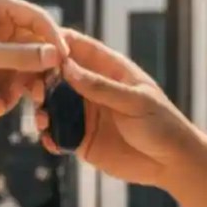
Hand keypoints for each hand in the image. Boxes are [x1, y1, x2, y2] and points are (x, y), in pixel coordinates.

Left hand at [0, 0, 65, 119]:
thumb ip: (20, 56)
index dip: (53, 40)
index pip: (37, 18)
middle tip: (37, 97)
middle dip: (30, 76)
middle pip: (32, 50)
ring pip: (19, 73)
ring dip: (7, 95)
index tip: (64, 64)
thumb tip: (57, 55)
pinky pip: (4, 85)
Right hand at [35, 30, 197, 186]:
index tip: (38, 46)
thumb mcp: (135, 102)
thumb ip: (102, 87)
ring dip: (42, 108)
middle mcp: (94, 88)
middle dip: (42, 79)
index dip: (58, 43)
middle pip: (58, 75)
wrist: (172, 163)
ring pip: (53, 104)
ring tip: (42, 118)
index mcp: (110, 70)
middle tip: (34, 90)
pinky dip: (49, 135)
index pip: (80, 48)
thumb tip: (68, 68)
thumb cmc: (162, 124)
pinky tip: (50, 140)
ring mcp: (86, 113)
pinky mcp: (82, 139)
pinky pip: (58, 134)